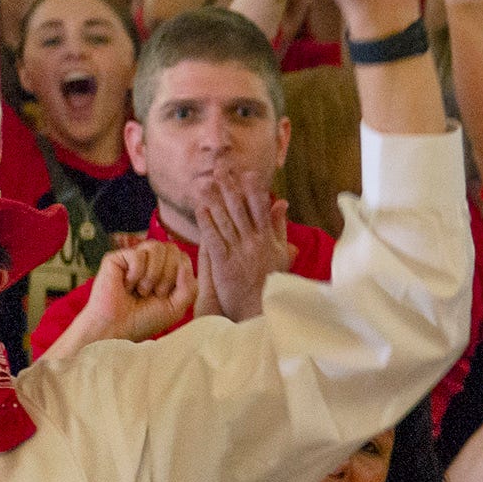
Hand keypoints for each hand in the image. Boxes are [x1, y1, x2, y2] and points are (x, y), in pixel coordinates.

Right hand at [80, 241, 197, 344]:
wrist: (118, 329)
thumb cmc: (145, 319)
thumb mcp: (177, 307)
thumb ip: (189, 286)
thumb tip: (183, 261)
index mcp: (166, 269)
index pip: (182, 257)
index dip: (179, 276)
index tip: (166, 296)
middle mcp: (150, 260)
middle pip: (172, 248)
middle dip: (167, 275)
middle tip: (154, 293)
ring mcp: (133, 258)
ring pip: (156, 246)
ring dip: (152, 274)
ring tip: (141, 290)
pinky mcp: (116, 258)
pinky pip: (138, 254)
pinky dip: (136, 274)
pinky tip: (126, 285)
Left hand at [189, 182, 291, 323]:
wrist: (260, 311)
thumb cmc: (272, 283)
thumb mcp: (280, 253)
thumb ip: (279, 227)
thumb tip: (281, 202)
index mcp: (268, 239)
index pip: (261, 208)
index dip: (254, 190)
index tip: (246, 174)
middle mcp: (254, 242)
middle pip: (241, 210)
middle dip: (230, 188)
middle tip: (219, 170)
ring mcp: (239, 252)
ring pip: (225, 220)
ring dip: (214, 200)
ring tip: (204, 183)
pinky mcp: (224, 263)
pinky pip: (215, 238)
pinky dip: (207, 223)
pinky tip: (200, 209)